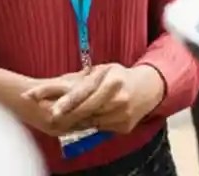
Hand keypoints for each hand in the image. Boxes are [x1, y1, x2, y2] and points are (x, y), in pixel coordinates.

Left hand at [24, 64, 165, 134]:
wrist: (147, 89)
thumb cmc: (118, 76)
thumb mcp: (101, 70)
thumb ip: (80, 78)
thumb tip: (53, 84)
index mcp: (113, 80)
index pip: (85, 93)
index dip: (67, 101)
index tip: (52, 109)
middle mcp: (119, 98)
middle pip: (86, 110)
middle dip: (67, 113)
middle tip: (51, 115)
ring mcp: (123, 115)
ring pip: (92, 121)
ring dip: (78, 119)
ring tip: (71, 112)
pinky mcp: (125, 127)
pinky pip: (101, 128)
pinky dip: (93, 123)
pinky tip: (91, 116)